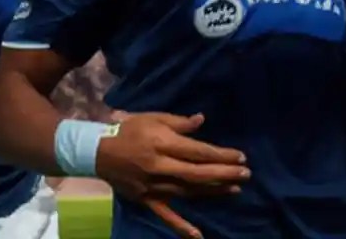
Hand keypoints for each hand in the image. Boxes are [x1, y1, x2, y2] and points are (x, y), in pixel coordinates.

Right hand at [96, 112, 249, 238]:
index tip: (241, 157)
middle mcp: (160, 167)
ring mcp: (153, 186)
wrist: (98, 152)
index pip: (198, 152)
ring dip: (213, 193)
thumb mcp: (153, 118)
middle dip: (224, 174)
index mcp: (162, 144)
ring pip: (188, 192)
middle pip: (198, 173)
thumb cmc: (129, 130)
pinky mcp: (147, 200)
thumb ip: (179, 123)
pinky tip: (198, 236)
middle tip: (246, 174)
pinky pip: (165, 215)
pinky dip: (181, 226)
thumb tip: (202, 120)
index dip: (221, 155)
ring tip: (235, 190)